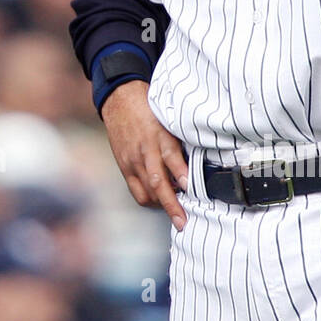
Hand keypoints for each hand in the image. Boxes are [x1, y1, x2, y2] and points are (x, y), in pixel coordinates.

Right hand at [102, 81, 188, 229]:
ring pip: (147, 190)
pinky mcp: (124, 166)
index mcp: (159, 135)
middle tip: (182, 220)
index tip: (190, 186)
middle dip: (171, 204)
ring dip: (162, 204)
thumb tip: (200, 160)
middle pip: (158, 182)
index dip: (180, 173)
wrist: (120, 100)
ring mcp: (133, 160)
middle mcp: (145, 150)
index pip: (171, 157)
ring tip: (176, 211)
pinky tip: (159, 200)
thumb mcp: (168, 118)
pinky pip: (136, 190)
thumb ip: (181, 140)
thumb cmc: (148, 108)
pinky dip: (149, 199)